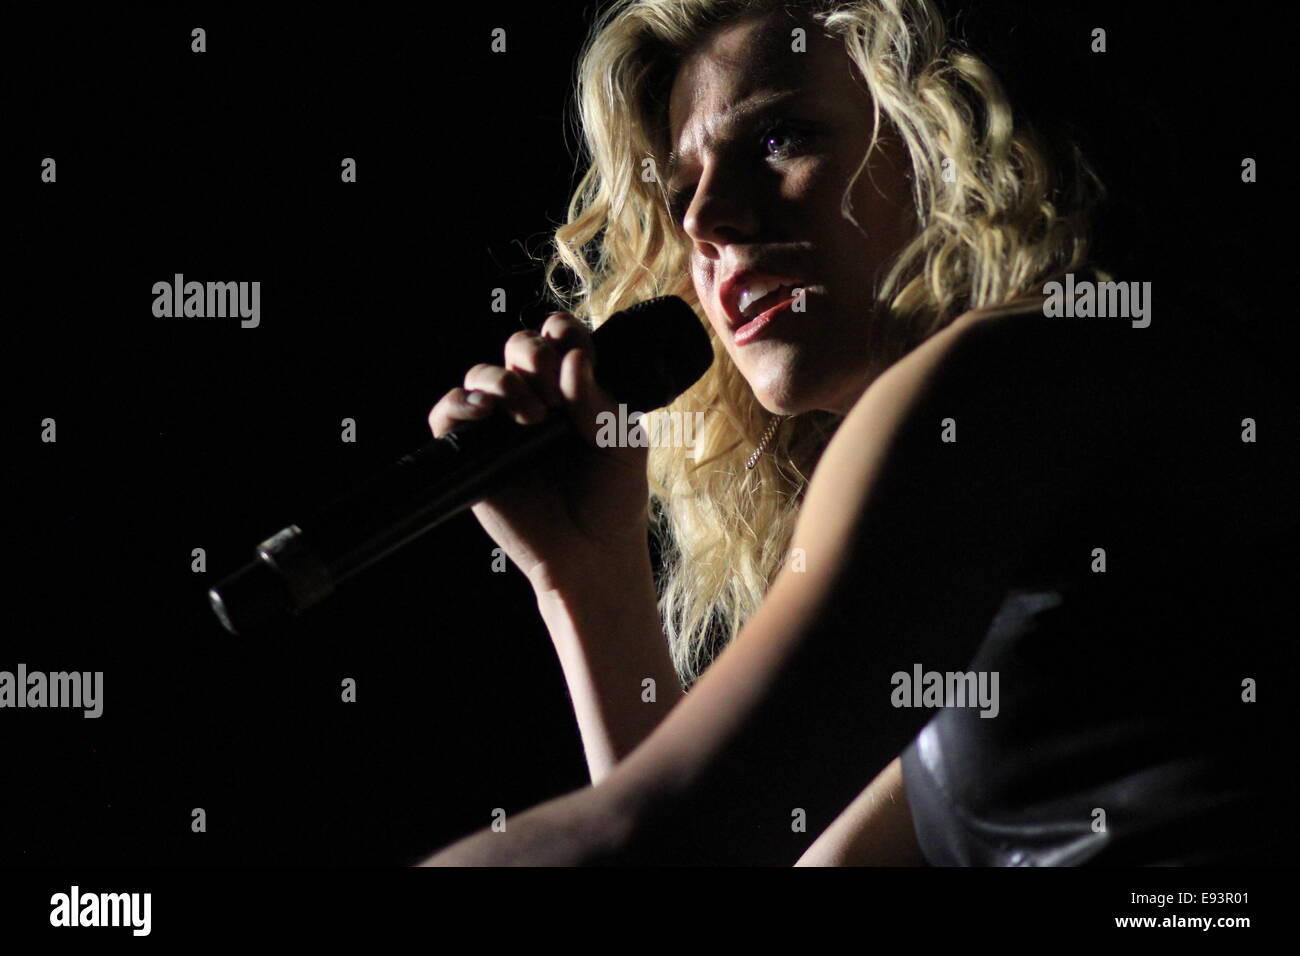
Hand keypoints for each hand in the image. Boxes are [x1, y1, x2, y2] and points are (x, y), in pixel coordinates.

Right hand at [427, 313, 650, 593]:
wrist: (591, 554)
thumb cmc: (613, 499)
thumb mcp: (622, 445)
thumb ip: (600, 401)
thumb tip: (572, 358)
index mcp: (575, 388)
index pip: (560, 336)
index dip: (565, 333)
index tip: (580, 358)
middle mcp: (536, 399)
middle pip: (518, 345)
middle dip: (534, 354)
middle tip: (555, 396)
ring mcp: (501, 426)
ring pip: (482, 374)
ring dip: (505, 382)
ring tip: (532, 416)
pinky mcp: (473, 454)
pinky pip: (447, 413)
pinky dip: (459, 403)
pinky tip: (485, 412)